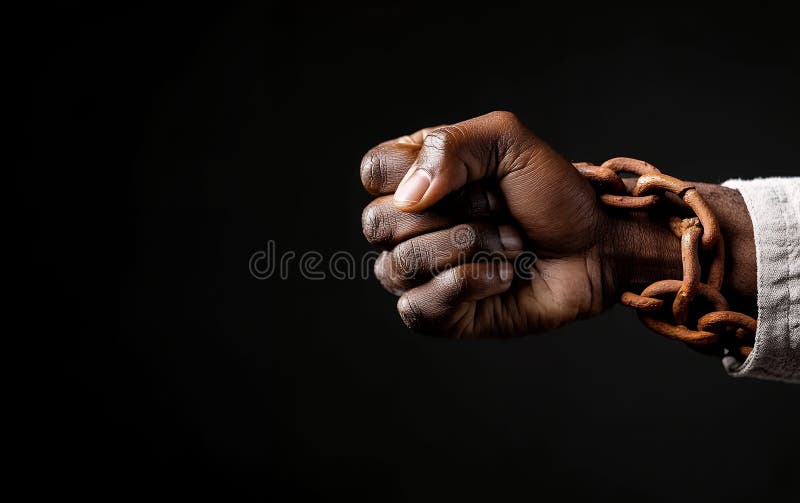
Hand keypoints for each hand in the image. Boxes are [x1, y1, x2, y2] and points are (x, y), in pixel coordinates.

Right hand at [360, 111, 638, 337]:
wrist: (596, 248)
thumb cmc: (554, 194)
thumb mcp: (509, 142)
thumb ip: (451, 147)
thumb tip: (406, 197)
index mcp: (417, 176)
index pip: (374, 171)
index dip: (416, 174)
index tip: (470, 175)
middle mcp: (409, 223)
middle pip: (378, 223)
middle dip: (455, 215)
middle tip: (501, 211)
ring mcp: (419, 271)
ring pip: (398, 266)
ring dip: (470, 249)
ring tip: (511, 244)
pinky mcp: (435, 313)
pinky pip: (418, 306)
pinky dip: (470, 286)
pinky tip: (503, 277)